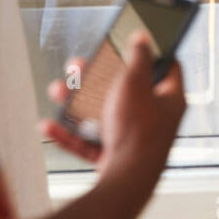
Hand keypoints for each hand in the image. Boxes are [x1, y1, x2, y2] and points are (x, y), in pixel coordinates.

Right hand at [39, 34, 185, 185]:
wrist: (126, 181)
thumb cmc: (137, 131)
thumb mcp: (135, 82)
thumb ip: (138, 57)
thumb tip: (143, 36)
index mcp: (169, 98)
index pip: (168, 67)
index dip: (154, 51)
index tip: (136, 40)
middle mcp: (154, 118)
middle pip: (124, 90)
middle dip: (97, 77)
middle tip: (79, 66)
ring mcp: (133, 139)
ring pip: (102, 114)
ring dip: (77, 103)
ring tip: (58, 91)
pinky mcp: (114, 157)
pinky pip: (88, 142)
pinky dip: (70, 134)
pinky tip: (49, 125)